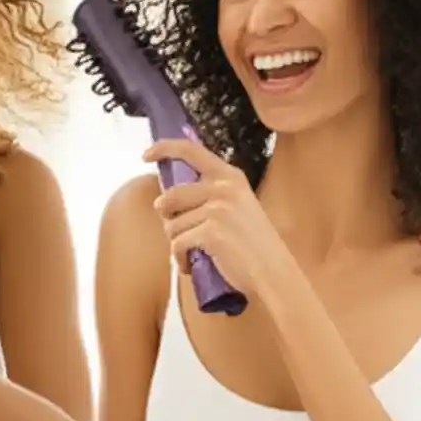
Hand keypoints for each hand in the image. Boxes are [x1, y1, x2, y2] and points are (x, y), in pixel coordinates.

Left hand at [144, 139, 302, 296]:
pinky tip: (191, 266)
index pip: (190, 151)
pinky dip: (180, 259)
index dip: (164, 148)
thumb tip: (164, 198)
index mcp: (230, 176)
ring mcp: (218, 209)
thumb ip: (208, 195)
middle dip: (168, 219)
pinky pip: (177, 245)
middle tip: (183, 234)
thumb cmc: (252, 244)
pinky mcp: (212, 232)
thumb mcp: (237, 206)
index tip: (146, 155)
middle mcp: (224, 188)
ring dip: (177, 243)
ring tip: (196, 252)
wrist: (274, 272)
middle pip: (169, 197)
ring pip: (171, 225)